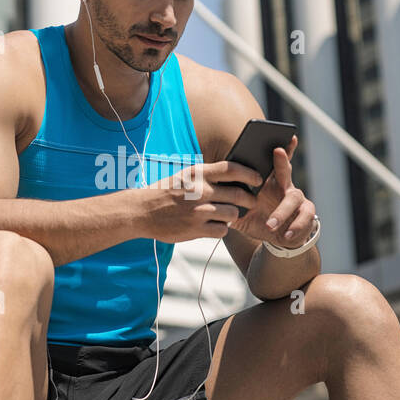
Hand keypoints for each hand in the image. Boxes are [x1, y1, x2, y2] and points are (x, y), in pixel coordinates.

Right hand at [136, 158, 264, 243]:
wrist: (141, 211)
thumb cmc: (165, 192)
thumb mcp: (185, 177)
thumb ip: (207, 176)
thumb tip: (234, 178)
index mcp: (198, 173)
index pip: (232, 169)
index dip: (250, 173)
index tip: (258, 179)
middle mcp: (200, 190)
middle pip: (238, 194)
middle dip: (250, 199)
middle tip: (251, 202)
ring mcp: (198, 211)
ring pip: (232, 214)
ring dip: (233, 216)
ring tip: (227, 215)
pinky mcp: (195, 229)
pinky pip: (221, 230)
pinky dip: (221, 229)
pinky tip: (214, 226)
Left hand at [228, 137, 315, 246]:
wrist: (278, 238)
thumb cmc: (260, 220)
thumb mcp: (244, 214)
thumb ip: (232, 208)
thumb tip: (213, 205)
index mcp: (270, 183)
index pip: (274, 162)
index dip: (279, 148)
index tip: (281, 134)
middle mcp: (286, 186)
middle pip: (286, 170)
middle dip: (282, 160)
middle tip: (277, 151)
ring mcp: (298, 199)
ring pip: (293, 198)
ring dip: (281, 211)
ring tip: (270, 224)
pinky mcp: (306, 214)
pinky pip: (304, 217)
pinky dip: (296, 227)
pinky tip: (286, 235)